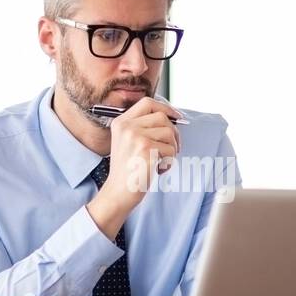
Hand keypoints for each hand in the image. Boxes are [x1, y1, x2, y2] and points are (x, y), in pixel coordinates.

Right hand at [87, 96, 182, 239]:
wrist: (118, 192)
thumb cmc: (128, 170)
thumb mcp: (128, 142)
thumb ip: (144, 128)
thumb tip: (172, 117)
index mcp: (121, 122)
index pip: (147, 103)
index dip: (165, 107)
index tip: (176, 117)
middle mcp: (127, 127)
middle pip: (162, 117)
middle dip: (173, 133)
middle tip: (170, 149)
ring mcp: (136, 138)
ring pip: (169, 133)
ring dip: (172, 149)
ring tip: (160, 162)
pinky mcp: (146, 151)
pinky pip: (171, 150)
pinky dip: (169, 162)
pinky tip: (157, 170)